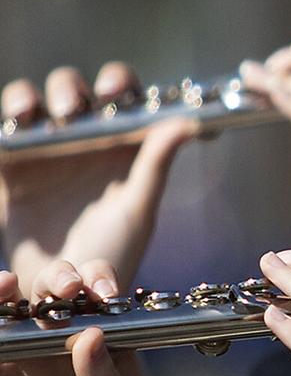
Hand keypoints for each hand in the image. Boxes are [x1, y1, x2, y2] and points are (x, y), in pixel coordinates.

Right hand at [0, 263, 188, 375]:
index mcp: (102, 346)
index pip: (96, 298)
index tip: (90, 289)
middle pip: (48, 299)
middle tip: (50, 288)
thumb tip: (90, 335)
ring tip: (2, 286)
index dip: (91, 281)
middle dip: (50, 282)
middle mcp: (63, 350)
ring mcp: (27, 370)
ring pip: (8, 323)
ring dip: (0, 301)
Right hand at [1, 63, 196, 293]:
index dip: (116, 81)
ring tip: (25, 117)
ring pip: (28, 105)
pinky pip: (1, 137)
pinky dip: (0, 129)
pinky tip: (6, 133)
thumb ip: (156, 163)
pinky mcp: (10, 168)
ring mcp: (44, 150)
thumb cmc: (114, 250)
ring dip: (23, 99)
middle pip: (70, 90)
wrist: (68, 294)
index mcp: (119, 140)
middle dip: (67, 89)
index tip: (112, 90)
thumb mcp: (138, 207)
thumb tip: (187, 123)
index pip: (119, 93)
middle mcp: (82, 138)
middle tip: (68, 110)